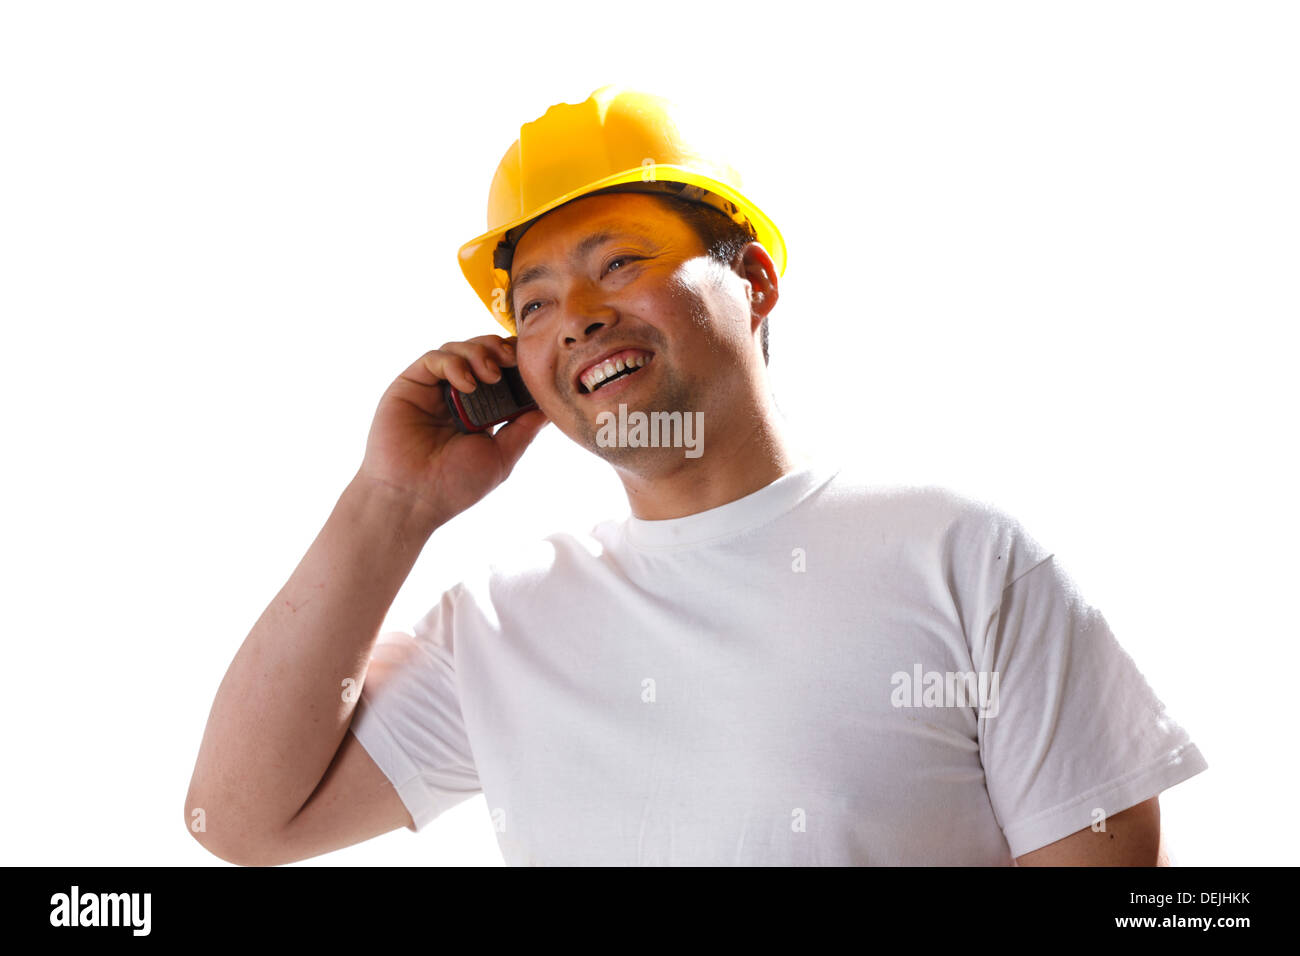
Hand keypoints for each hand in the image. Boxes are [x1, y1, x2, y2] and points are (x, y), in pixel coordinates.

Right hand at [355, 335, 547, 524]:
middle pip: (480, 352)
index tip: (531, 363)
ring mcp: (432, 389)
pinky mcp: (410, 385)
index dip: (515, 362)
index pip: (500, 371)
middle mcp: (455, 395)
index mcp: (479, 410)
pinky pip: (433, 359)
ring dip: (479, 353)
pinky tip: (467, 384)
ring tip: (491, 375)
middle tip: (512, 360)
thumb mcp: (502, 455)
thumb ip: (524, 427)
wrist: (414, 499)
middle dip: (499, 348)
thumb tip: (551, 406)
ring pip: (458, 349)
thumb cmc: (455, 485)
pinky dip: (454, 363)